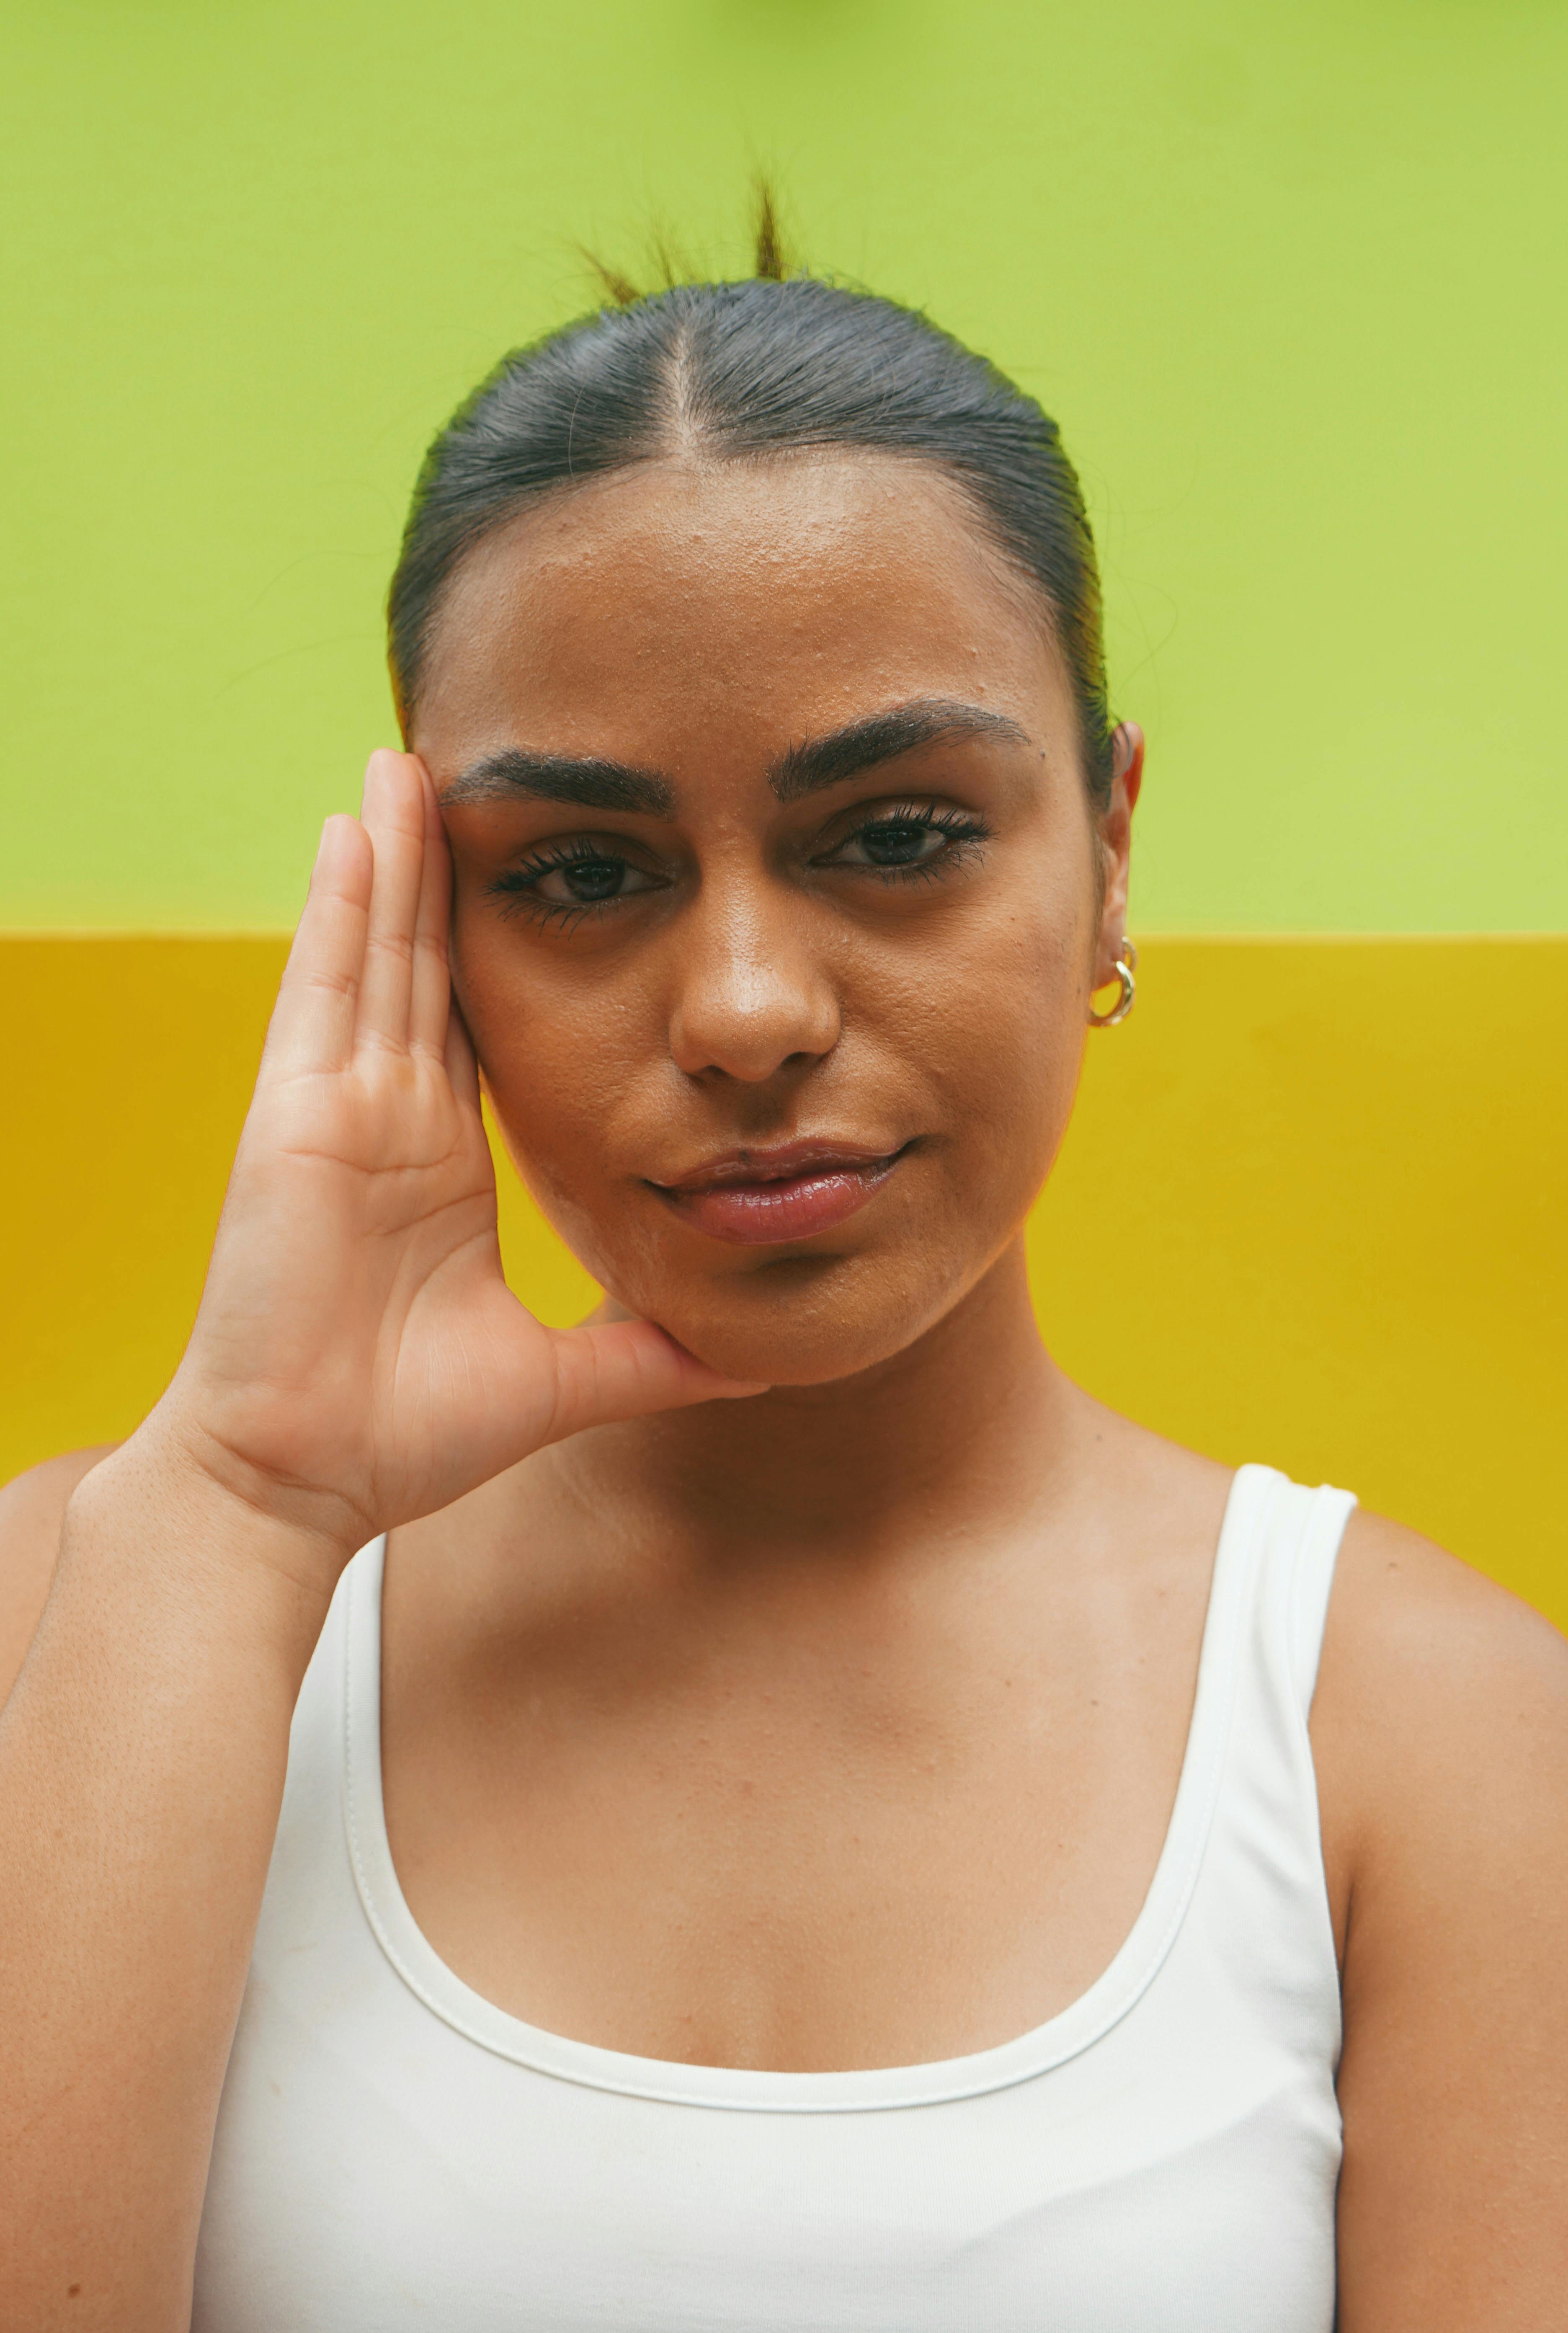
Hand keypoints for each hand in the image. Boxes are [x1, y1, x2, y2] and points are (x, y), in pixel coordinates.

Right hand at [148, 750, 759, 1564]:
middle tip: (480, 771)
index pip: (484, 1022)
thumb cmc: (404, 1435)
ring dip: (398, 853)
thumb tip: (755, 1361)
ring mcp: (340, 1107)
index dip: (508, 945)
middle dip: (448, 869)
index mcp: (443, 1163)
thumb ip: (647, 1355)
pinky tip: (359, 824)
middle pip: (431, 964)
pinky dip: (342, 902)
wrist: (305, 1481)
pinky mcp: (297, 1114)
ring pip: (379, 951)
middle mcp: (392, 1118)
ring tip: (418, 757)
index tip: (546, 873)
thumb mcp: (560, 1378)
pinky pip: (325, 987)